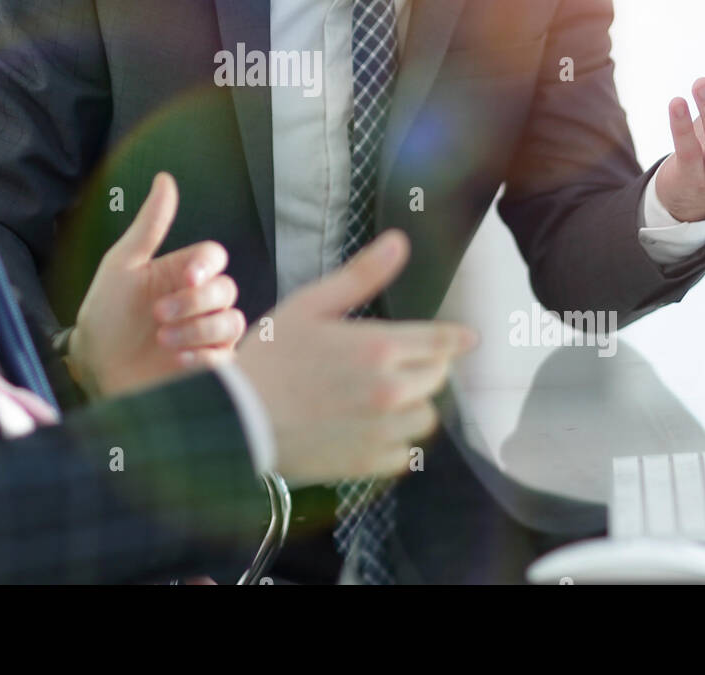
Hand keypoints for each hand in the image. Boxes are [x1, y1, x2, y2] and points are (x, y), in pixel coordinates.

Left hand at [69, 173, 245, 398]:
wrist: (93, 366)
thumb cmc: (106, 312)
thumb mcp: (121, 265)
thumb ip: (149, 225)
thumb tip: (165, 178)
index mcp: (180, 272)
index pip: (215, 256)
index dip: (207, 265)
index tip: (187, 277)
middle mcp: (197, 301)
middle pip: (227, 289)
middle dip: (196, 302)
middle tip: (158, 314)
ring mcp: (204, 333)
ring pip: (232, 322)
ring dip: (200, 329)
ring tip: (162, 339)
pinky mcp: (206, 365)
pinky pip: (227, 357)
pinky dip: (207, 356)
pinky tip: (178, 358)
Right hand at [237, 231, 478, 486]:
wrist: (237, 417)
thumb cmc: (271, 355)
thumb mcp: (312, 304)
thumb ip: (362, 275)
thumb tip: (399, 242)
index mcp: (379, 347)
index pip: (441, 342)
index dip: (456, 338)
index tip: (467, 338)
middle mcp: (390, 390)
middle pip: (438, 377)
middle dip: (427, 365)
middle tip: (399, 361)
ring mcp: (382, 430)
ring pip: (426, 417)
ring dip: (414, 403)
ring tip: (386, 395)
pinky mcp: (369, 462)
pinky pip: (405, 452)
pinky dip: (396, 439)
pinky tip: (371, 426)